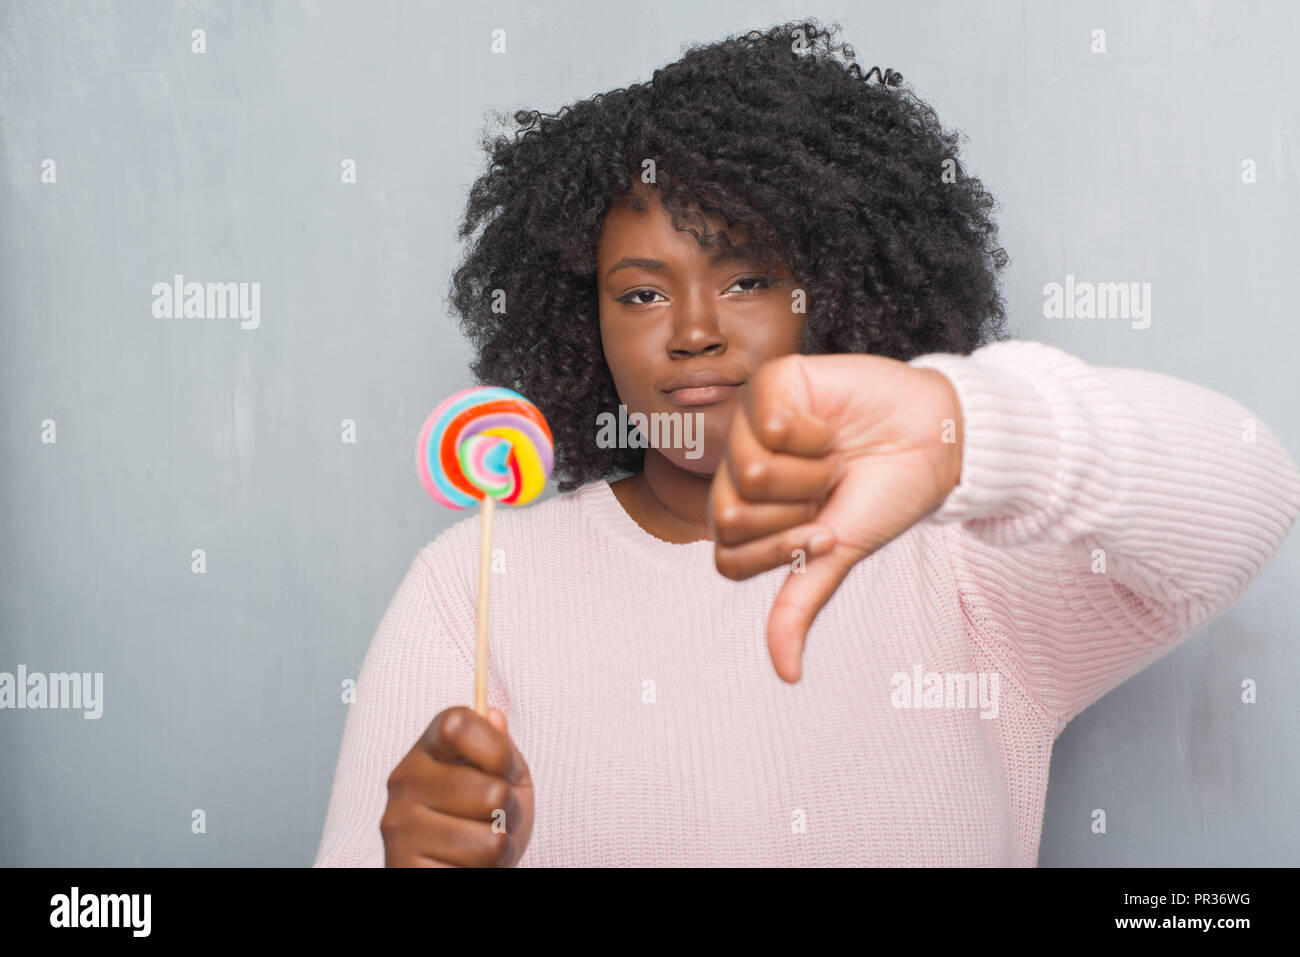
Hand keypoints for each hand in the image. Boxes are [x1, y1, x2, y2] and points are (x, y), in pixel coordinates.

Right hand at [381, 705, 533, 865]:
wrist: (464, 868)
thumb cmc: (485, 819)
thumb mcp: (504, 777)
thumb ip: (500, 747)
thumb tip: (493, 714)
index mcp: (427, 749)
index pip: (458, 724)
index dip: (497, 750)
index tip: (505, 770)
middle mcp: (404, 781)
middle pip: (492, 793)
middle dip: (511, 812)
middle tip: (495, 818)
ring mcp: (399, 827)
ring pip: (491, 838)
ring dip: (501, 846)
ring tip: (481, 843)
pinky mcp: (404, 866)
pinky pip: (478, 866)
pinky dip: (487, 869)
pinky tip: (465, 863)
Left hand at [708, 353, 962, 682]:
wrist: (936, 441)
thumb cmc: (883, 493)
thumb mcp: (840, 554)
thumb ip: (800, 605)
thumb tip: (786, 673)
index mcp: (746, 513)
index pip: (727, 558)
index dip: (782, 551)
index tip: (828, 531)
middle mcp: (737, 470)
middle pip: (728, 517)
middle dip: (796, 513)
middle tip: (827, 489)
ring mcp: (749, 425)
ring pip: (749, 472)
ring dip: (810, 473)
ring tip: (832, 456)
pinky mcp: (771, 384)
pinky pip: (773, 425)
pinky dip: (817, 434)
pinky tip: (829, 426)